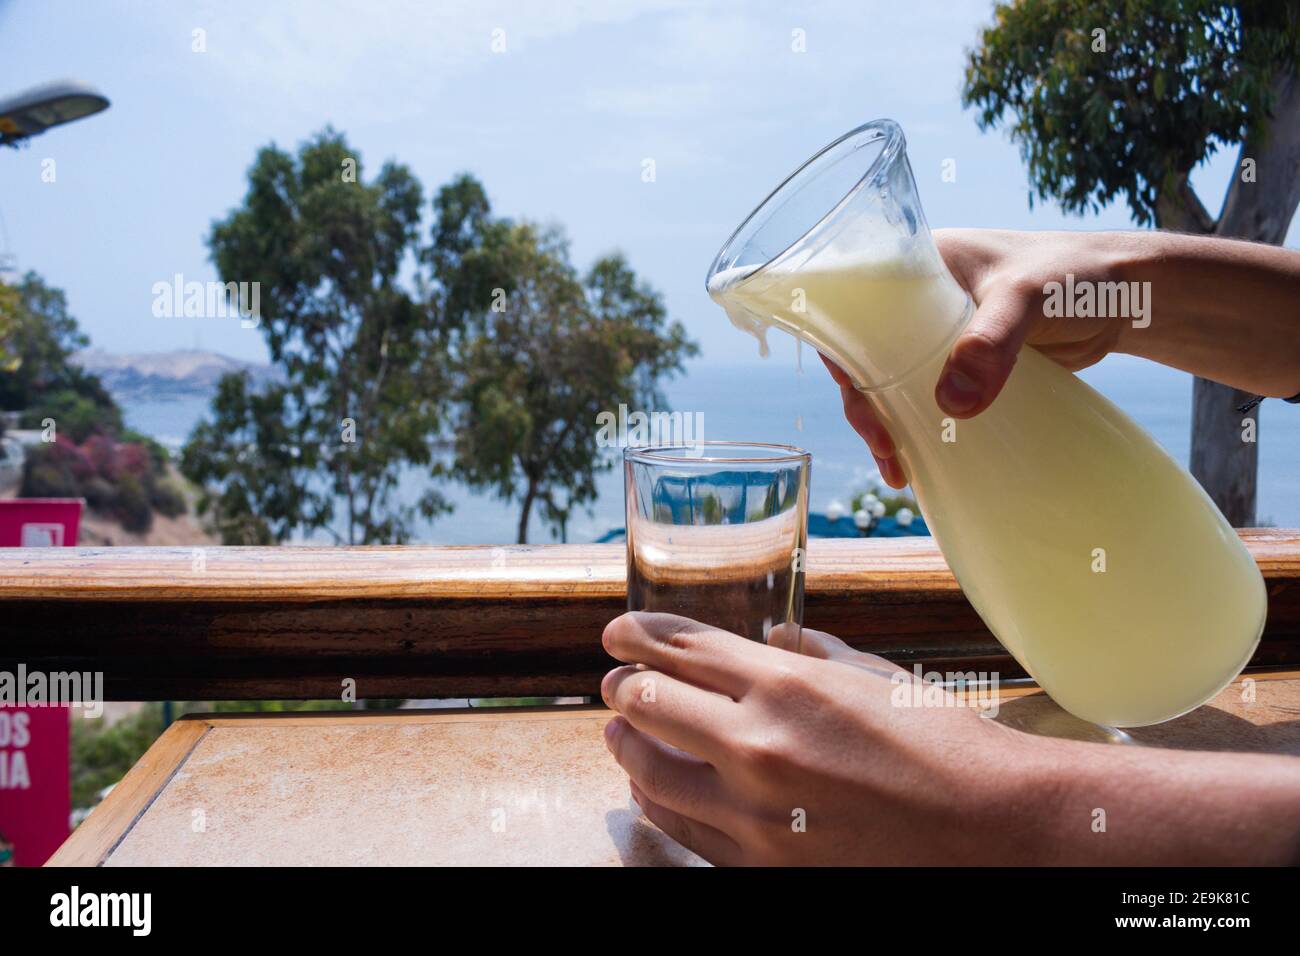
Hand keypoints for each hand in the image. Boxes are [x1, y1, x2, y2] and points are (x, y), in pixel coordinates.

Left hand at [601, 612, 1299, 865]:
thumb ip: (809, 650)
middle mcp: (757, 745)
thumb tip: (768, 635)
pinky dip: (655, 799)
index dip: (635, 636)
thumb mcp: (872, 675)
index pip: (678, 648)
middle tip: (616, 682)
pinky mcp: (759, 865)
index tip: (616, 634)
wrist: (992, 830)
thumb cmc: (940, 742)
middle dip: (622, 687)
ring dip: (625, 744)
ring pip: (647, 772)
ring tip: (621, 732)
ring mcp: (752, 813)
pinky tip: (651, 786)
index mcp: (785, 686)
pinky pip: (679, 827)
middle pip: (646, 704)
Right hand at [828, 229, 1125, 487]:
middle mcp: (918, 299)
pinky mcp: (964, 364)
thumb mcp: (1028, 298)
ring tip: (898, 470)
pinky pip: (927, 398)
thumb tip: (952, 406)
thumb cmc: (1077, 276)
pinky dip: (918, 430)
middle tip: (885, 445)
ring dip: (889, 426)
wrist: (1130, 297)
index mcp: (916, 265)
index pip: (853, 307)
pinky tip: (919, 464)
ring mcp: (940, 334)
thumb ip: (991, 343)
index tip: (857, 396)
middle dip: (866, 405)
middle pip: (867, 356)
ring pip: (894, 384)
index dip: (841, 353)